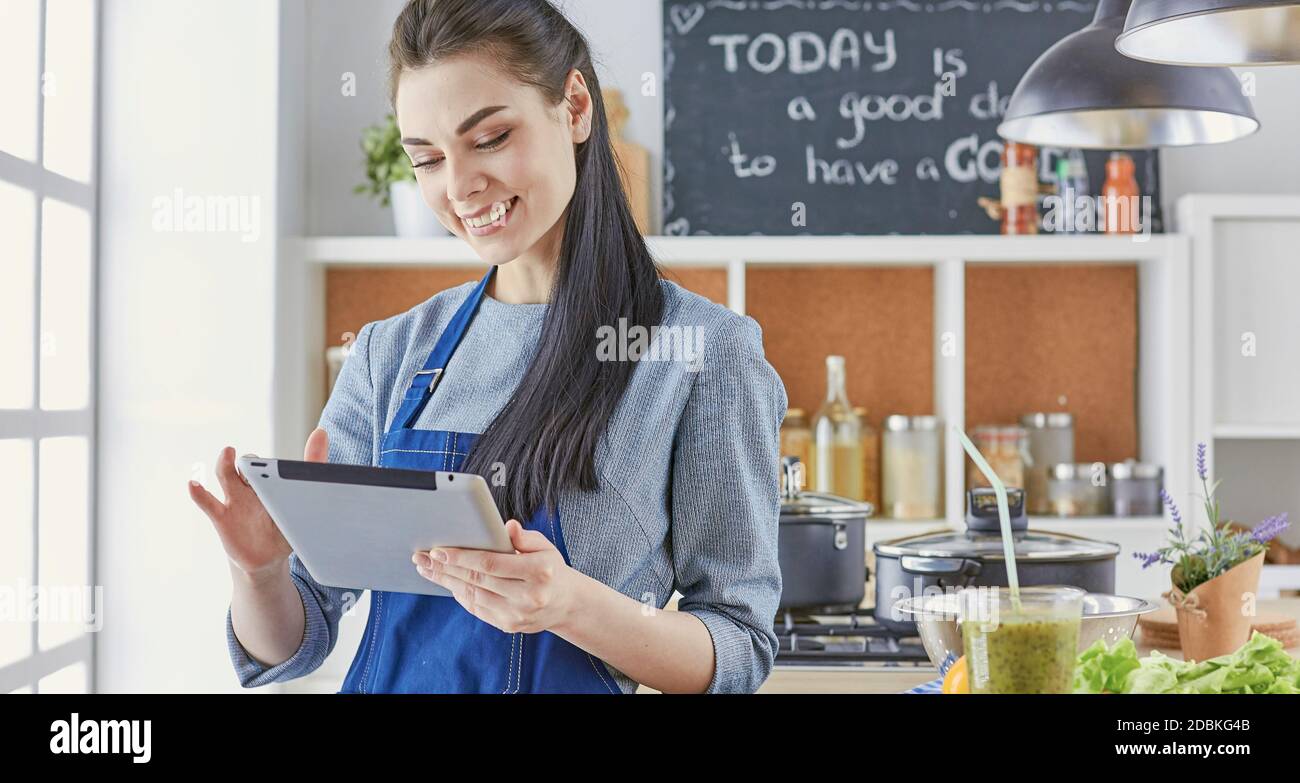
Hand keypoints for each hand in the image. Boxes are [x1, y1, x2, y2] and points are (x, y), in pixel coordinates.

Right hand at [189, 427, 328, 580]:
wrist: (268, 559)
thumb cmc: (285, 527)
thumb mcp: (302, 507)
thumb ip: (313, 471)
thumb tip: (323, 436)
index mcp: (271, 484)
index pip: (269, 466)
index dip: (271, 464)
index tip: (276, 464)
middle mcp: (251, 488)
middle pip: (247, 466)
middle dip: (251, 463)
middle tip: (258, 465)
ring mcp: (235, 501)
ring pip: (226, 476)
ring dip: (226, 464)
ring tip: (229, 453)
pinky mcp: (222, 518)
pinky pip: (208, 502)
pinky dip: (199, 493)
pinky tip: (194, 485)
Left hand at [413, 519, 576, 633]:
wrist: (565, 604)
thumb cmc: (550, 569)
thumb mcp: (544, 547)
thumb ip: (525, 537)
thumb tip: (507, 527)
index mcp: (539, 572)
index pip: (491, 563)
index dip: (462, 557)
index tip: (438, 550)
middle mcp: (528, 596)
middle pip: (477, 580)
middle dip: (445, 568)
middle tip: (422, 557)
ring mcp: (517, 615)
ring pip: (473, 595)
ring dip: (446, 581)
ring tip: (427, 568)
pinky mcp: (508, 626)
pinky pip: (477, 608)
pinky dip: (459, 594)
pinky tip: (447, 582)